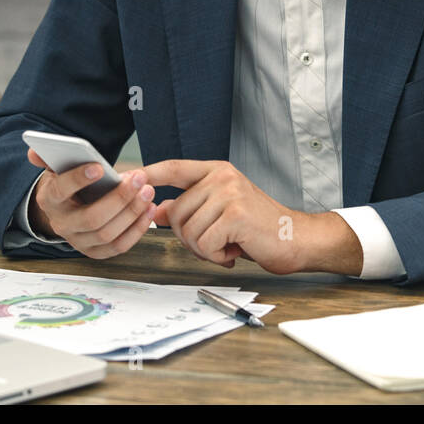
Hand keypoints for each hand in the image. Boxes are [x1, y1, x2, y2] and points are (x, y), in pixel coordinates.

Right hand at [26, 147, 154, 257]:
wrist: (68, 209)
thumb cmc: (68, 185)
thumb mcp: (57, 169)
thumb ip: (48, 158)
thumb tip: (33, 152)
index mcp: (50, 200)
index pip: (60, 190)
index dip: (78, 179)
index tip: (99, 167)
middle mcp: (62, 225)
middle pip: (91, 218)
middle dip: (118, 198)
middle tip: (139, 179)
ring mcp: (78, 242)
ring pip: (107, 234)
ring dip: (131, 213)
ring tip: (148, 192)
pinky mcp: (95, 252)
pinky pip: (118, 247)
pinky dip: (136, 230)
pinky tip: (149, 210)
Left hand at [139, 160, 303, 272]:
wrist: (296, 239)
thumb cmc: (259, 228)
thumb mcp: (221, 212)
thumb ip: (190, 207)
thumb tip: (155, 211)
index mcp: (217, 171)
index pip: (175, 168)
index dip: (149, 173)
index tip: (127, 177)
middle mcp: (222, 177)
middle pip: (175, 213)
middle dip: (188, 237)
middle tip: (215, 242)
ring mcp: (229, 193)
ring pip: (187, 231)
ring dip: (204, 249)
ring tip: (228, 244)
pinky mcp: (235, 215)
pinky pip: (203, 244)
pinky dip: (216, 256)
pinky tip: (235, 250)